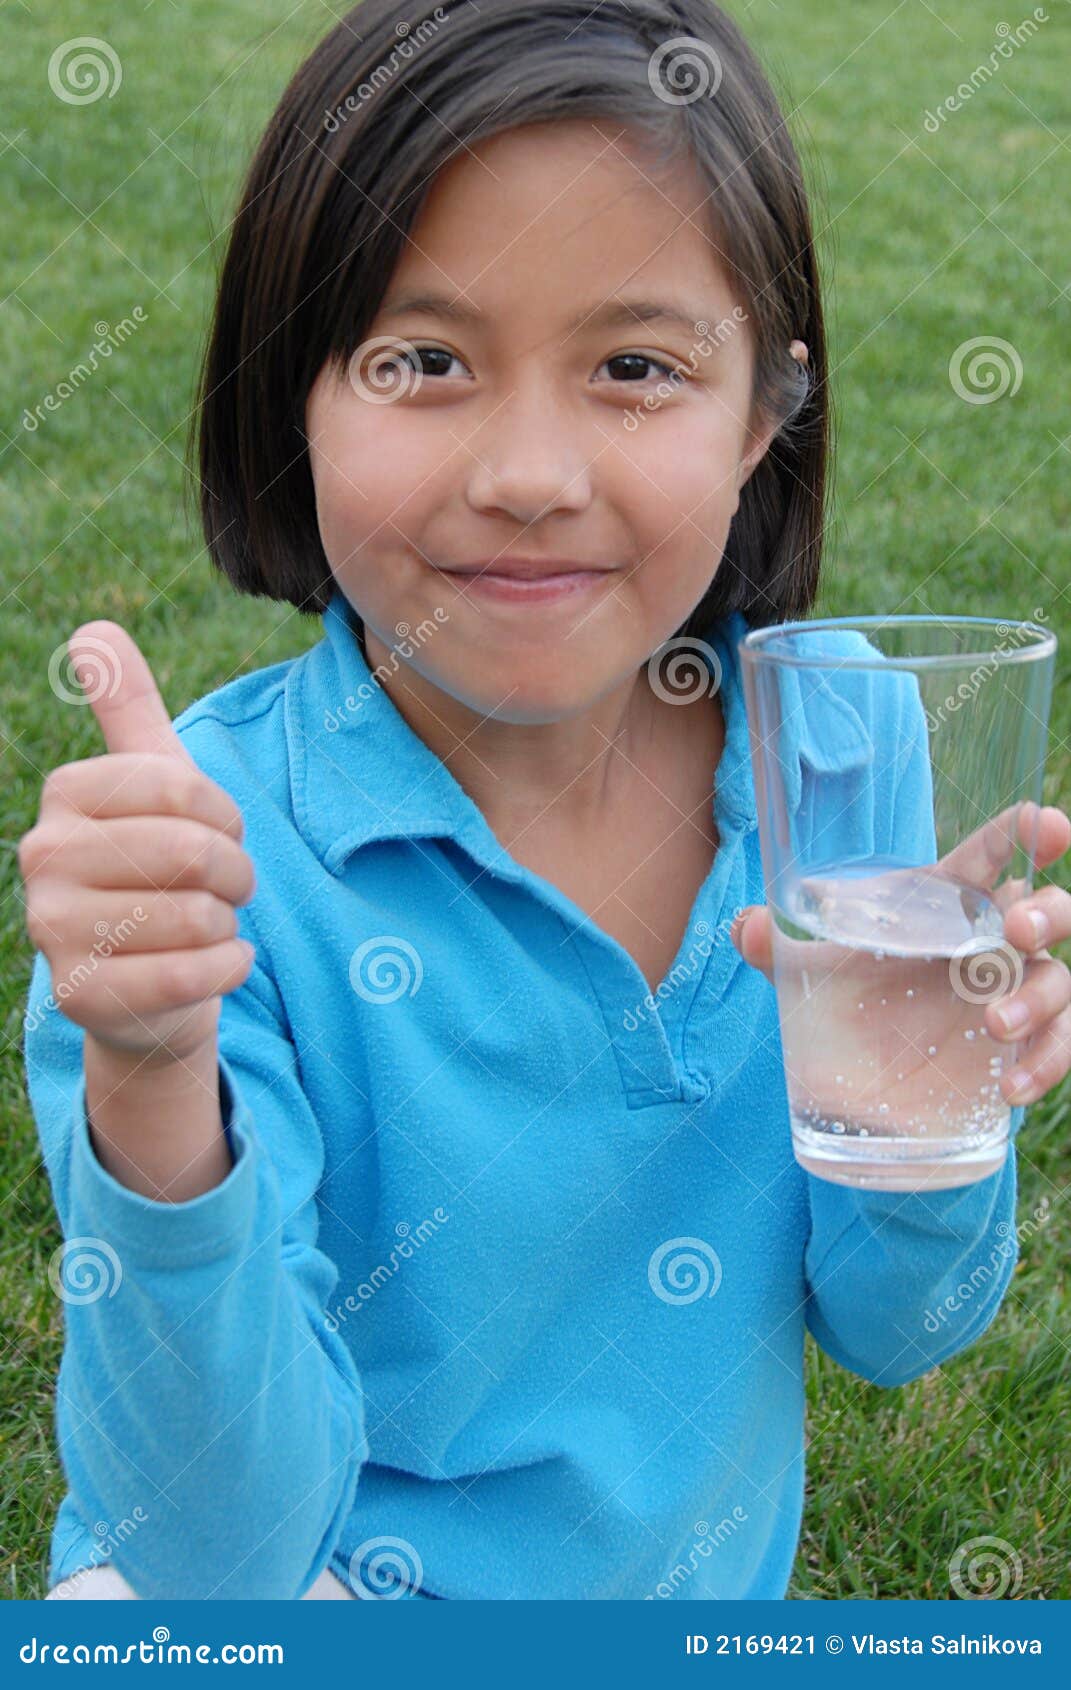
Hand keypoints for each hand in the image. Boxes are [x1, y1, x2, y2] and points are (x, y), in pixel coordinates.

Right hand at [19, 621, 256, 1064]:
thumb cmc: (159, 871)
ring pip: (198, 916)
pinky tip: (218, 963)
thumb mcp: (151, 785)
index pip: (184, 788)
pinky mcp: (81, 997)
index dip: (226, 818)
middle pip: (193, 853)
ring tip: (206, 927)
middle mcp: (42, 857)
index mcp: (66, 794)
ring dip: (228, 925)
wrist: (148, 984)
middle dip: (234, 875)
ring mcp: (53, 930)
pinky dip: (229, 968)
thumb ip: (128, 709)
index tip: (217, 834)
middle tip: (222, 889)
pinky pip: (192, 973)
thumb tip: (94, 629)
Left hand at [730, 801, 1070, 1118]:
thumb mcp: (809, 977)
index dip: (1024, 833)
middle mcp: (992, 944)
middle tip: (1017, 929)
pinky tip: (1010, 1087)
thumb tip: (745, 926)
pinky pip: (1059, 1049)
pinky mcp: (1023, 1050)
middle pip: (1051, 910)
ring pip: (1059, 982)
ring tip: (995, 1023)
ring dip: (1038, 999)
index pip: (991, 857)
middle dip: (1048, 911)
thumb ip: (779, 948)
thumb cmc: (849, 1006)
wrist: (861, 1089)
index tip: (1048, 824)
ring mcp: (1014, 996)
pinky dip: (1043, 1065)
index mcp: (948, 905)